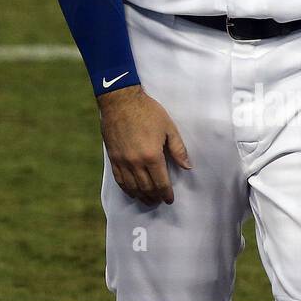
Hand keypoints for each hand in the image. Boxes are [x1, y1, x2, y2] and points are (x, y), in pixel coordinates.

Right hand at [98, 85, 191, 205]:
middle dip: (155, 197)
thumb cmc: (147, 111)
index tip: (169, 199)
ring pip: (132, 187)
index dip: (166, 193)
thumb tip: (187, 166)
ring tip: (148, 200)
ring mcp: (122, 161)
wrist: (120, 100)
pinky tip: (132, 191)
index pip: (161, 182)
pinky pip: (119, 179)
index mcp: (152, 155)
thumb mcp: (168, 127)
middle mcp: (136, 162)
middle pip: (147, 187)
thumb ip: (178, 149)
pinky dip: (126, 188)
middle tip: (159, 200)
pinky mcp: (113, 157)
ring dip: (141, 196)